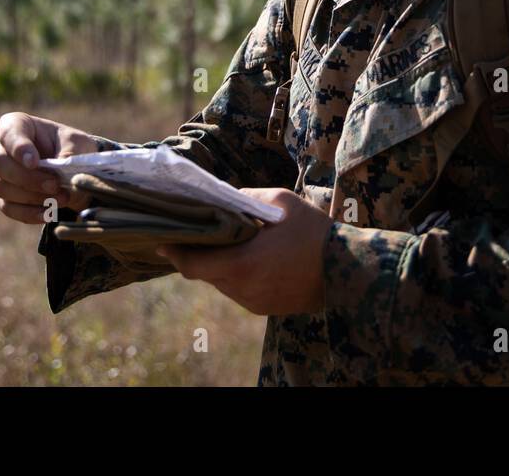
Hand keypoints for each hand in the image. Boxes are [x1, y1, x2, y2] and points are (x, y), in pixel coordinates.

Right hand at [0, 111, 96, 223]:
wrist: (73, 168)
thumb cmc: (70, 147)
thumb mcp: (77, 143)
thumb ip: (68, 155)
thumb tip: (59, 176)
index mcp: (14, 125)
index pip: (9, 134)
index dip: (19, 149)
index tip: (34, 162)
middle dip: (28, 178)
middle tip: (54, 185)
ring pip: (2, 188)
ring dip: (33, 197)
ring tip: (62, 198)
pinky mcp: (2, 198)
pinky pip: (9, 208)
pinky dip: (29, 213)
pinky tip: (48, 213)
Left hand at [155, 188, 331, 315]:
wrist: (347, 269)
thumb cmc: (312, 231)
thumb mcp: (278, 201)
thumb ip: (243, 200)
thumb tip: (220, 199)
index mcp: (239, 265)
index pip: (191, 265)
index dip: (174, 253)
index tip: (162, 242)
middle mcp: (242, 290)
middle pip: (206, 273)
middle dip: (199, 255)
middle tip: (196, 234)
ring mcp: (254, 303)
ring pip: (223, 283)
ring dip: (221, 265)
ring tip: (229, 243)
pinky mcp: (266, 309)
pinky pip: (241, 291)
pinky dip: (239, 275)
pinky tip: (252, 258)